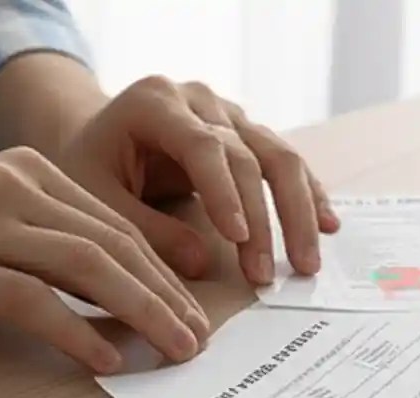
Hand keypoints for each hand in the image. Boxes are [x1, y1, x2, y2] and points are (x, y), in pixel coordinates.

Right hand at [0, 148, 207, 372]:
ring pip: (87, 268)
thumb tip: (114, 301)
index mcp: (27, 171)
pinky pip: (32, 300)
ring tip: (175, 350)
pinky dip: (76, 332)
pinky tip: (106, 360)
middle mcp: (11, 188)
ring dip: (142, 313)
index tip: (192, 312)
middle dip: (166, 296)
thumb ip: (44, 245)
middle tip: (198, 339)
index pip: (115, 226)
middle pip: (113, 245)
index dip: (162, 273)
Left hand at [54, 75, 339, 284]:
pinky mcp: (249, 133)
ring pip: (279, 157)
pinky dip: (308, 195)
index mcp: (156, 102)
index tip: (237, 240)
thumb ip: (145, 229)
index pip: (202, 146)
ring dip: (298, 213)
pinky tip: (328, 225)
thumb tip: (203, 265)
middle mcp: (200, 100)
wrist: (95, 136)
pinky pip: (286, 163)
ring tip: (307, 263)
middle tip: (267, 275)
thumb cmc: (90, 167)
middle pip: (249, 156)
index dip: (224, 193)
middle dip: (264, 221)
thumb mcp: (96, 199)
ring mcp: (230, 114)